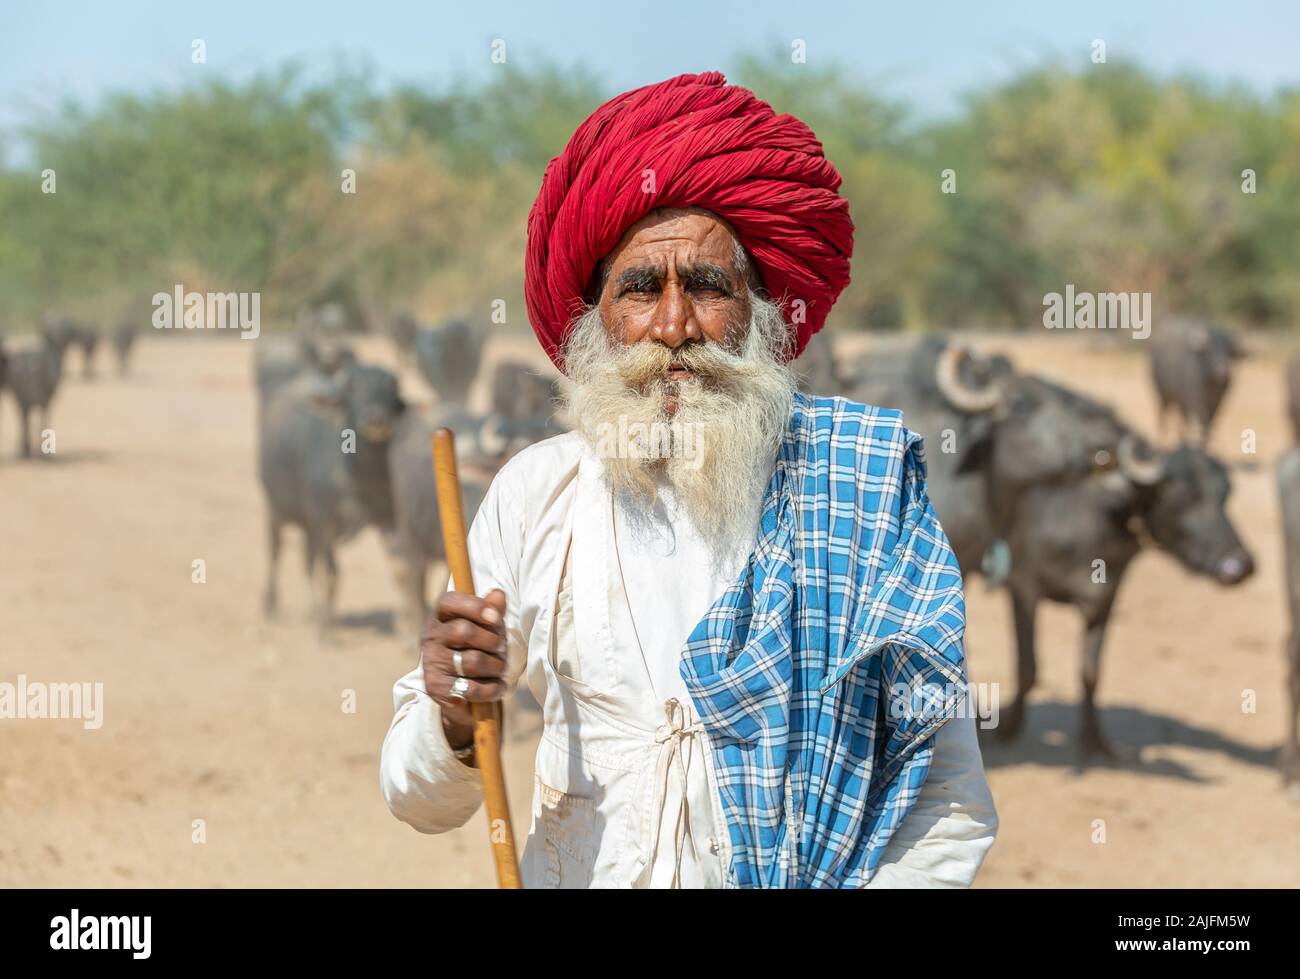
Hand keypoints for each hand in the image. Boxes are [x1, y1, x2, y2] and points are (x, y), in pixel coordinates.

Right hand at [421, 588, 507, 750]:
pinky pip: (471, 688)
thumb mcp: (484, 624)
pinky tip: (497, 686)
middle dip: (493, 641)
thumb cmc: (475, 645)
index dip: (475, 607)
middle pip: (465, 631)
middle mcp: (432, 635)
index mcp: (441, 614)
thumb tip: (499, 594)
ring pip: (472, 661)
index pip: (450, 601)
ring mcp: (432, 661)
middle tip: (502, 650)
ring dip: (496, 666)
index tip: (496, 618)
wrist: (457, 685)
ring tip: (500, 668)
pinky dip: (491, 689)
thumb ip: (492, 609)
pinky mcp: (436, 687)